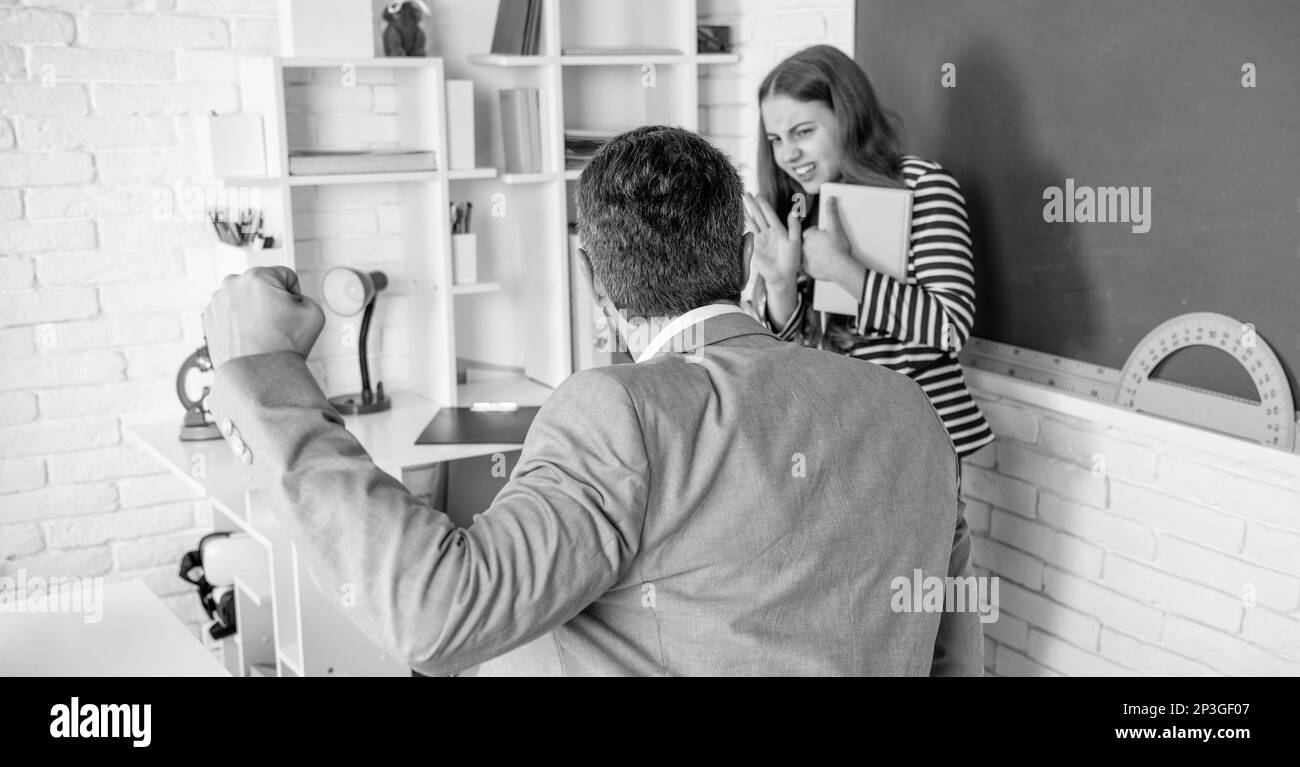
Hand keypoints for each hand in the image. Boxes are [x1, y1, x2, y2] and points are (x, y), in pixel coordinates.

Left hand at [201, 266, 325, 367]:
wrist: (257, 377)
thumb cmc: (283, 347)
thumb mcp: (314, 313)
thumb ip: (305, 296)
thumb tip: (289, 300)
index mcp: (256, 276)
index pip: (286, 276)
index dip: (295, 296)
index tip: (291, 315)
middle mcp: (232, 284)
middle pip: (263, 286)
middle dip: (271, 301)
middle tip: (276, 326)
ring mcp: (217, 302)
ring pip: (245, 299)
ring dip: (254, 311)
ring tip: (261, 334)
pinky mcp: (209, 319)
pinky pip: (230, 313)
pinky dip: (240, 323)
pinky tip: (248, 338)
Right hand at [743, 193, 800, 287]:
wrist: (781, 276)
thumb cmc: (791, 261)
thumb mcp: (795, 242)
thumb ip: (794, 227)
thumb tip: (793, 211)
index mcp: (779, 230)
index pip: (769, 214)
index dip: (764, 205)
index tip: (758, 195)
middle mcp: (768, 233)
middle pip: (759, 216)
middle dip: (752, 205)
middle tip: (746, 194)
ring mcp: (760, 240)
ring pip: (752, 223)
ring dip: (746, 213)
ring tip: (740, 203)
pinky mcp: (753, 248)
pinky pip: (747, 234)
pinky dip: (743, 227)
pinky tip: (738, 220)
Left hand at [802, 196, 861, 291]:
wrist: (841, 267)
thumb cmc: (838, 248)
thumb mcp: (836, 227)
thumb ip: (831, 212)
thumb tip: (830, 199)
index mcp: (808, 235)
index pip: (812, 232)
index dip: (820, 234)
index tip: (827, 238)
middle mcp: (802, 247)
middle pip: (809, 243)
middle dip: (816, 244)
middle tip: (827, 247)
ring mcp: (803, 259)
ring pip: (807, 254)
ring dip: (814, 254)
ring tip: (826, 257)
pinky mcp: (806, 269)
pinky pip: (808, 266)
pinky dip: (814, 265)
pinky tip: (822, 265)